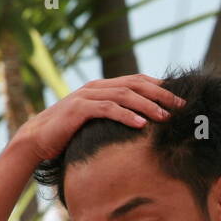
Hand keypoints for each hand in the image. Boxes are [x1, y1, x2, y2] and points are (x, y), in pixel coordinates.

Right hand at [11, 74, 185, 163]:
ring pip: (123, 95)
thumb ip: (118, 117)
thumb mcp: (100, 123)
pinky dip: (126, 115)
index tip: (182, 99)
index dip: (161, 87)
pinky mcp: (78, 109)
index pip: (138, 80)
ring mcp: (86, 96)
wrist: (38, 139)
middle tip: (182, 106)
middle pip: (135, 84)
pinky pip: (106, 109)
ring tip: (165, 116)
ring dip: (147, 105)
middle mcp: (96, 87)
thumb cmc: (72, 134)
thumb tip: (148, 127)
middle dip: (161, 94)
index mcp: (104, 87)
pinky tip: (141, 124)